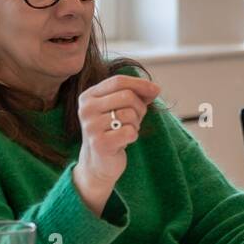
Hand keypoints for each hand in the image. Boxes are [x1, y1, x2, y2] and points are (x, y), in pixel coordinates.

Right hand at [72, 73, 161, 214]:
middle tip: (136, 119)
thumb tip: (155, 89)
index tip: (156, 90)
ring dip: (136, 123)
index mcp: (88, 96)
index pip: (119, 81)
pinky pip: (130, 132)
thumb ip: (136, 94)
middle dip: (140, 107)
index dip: (141, 84)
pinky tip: (124, 141)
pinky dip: (133, 135)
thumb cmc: (113, 130)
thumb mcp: (121, 107)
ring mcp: (91, 127)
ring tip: (126, 130)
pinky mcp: (100, 144)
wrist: (98, 162)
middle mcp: (86, 109)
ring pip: (130, 114)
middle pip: (127, 96)